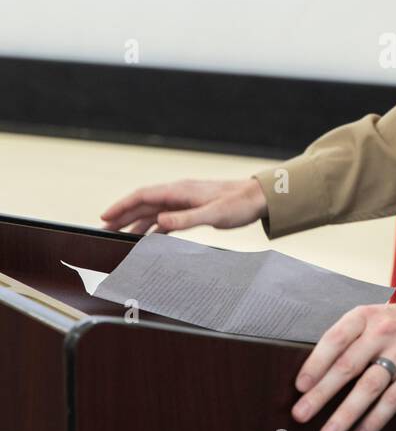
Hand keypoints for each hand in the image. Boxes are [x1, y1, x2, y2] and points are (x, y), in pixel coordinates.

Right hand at [99, 177, 267, 234]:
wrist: (258, 198)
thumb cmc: (238, 204)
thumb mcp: (213, 214)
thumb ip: (186, 219)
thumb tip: (160, 222)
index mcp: (179, 191)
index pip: (142, 196)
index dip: (122, 206)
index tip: (104, 217)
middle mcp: (178, 193)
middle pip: (143, 204)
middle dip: (122, 215)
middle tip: (103, 230)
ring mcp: (184, 201)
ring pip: (153, 211)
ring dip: (136, 222)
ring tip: (119, 236)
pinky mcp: (192, 209)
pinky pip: (167, 218)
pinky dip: (154, 228)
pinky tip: (147, 239)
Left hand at [292, 299, 395, 430]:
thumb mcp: (376, 318)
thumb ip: (352, 338)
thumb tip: (316, 372)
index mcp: (366, 316)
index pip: (334, 339)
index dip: (315, 364)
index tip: (299, 386)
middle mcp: (382, 331)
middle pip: (347, 366)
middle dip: (321, 394)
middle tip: (300, 415)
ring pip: (369, 387)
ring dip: (346, 413)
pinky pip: (393, 399)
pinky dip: (375, 420)